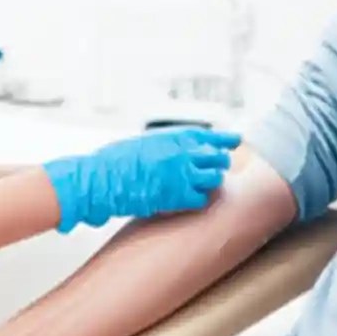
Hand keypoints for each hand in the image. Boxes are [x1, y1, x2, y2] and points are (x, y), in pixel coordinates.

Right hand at [43, 127, 240, 231]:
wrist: (101, 178)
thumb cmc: (114, 161)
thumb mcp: (144, 143)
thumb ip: (166, 145)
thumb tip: (181, 150)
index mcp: (172, 136)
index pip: (208, 135)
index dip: (224, 139)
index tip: (236, 141)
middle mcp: (181, 152)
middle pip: (217, 157)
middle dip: (217, 164)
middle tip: (212, 170)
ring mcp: (181, 173)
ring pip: (214, 178)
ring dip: (209, 183)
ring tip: (198, 186)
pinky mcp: (177, 195)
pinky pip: (201, 199)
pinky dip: (197, 200)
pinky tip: (187, 200)